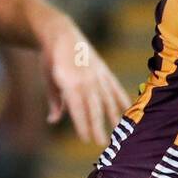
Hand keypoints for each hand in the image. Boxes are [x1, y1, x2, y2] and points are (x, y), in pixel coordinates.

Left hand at [41, 23, 129, 146]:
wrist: (61, 33)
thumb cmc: (51, 60)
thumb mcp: (48, 80)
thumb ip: (55, 102)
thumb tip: (53, 121)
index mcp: (69, 82)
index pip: (77, 108)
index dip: (82, 125)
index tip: (86, 140)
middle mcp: (85, 78)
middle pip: (94, 107)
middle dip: (98, 126)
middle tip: (101, 143)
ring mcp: (97, 74)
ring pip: (107, 99)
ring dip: (113, 117)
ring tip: (118, 132)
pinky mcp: (104, 70)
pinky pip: (115, 87)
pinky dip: (122, 99)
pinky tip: (129, 111)